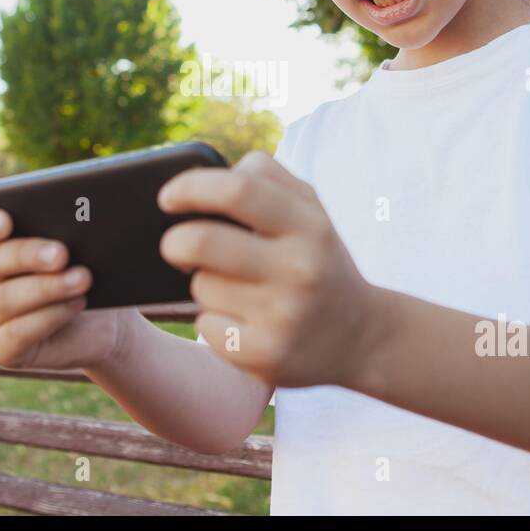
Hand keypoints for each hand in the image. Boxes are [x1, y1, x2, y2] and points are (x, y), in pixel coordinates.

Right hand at [0, 209, 134, 370]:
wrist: (100, 321)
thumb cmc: (80, 269)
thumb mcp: (73, 243)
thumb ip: (58, 221)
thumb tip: (70, 206)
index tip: (5, 219)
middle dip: (25, 254)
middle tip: (62, 252)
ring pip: (4, 299)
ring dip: (46, 287)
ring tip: (83, 278)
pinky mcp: (0, 349)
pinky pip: (17, 333)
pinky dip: (50, 316)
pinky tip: (76, 303)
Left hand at [157, 149, 377, 389]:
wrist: (362, 338)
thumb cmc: (318, 260)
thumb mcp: (310, 211)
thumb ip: (265, 178)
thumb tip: (203, 173)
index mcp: (309, 225)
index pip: (237, 190)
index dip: (190, 187)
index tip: (167, 197)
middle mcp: (300, 269)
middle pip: (201, 241)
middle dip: (174, 242)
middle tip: (175, 246)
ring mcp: (284, 316)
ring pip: (201, 286)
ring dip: (203, 284)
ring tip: (234, 290)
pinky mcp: (267, 356)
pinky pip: (206, 327)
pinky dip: (212, 322)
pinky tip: (241, 323)